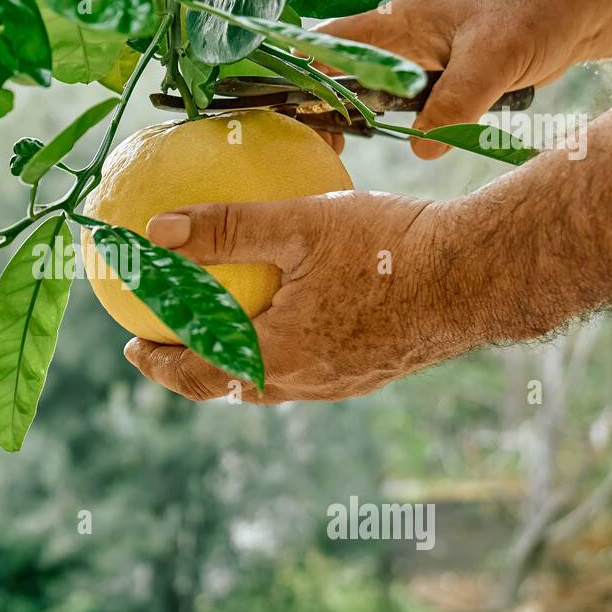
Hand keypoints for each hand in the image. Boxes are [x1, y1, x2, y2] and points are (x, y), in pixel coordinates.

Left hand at [124, 192, 478, 402]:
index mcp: (275, 356)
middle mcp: (305, 383)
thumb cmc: (389, 246)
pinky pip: (310, 371)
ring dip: (237, 367)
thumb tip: (155, 232)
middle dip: (191, 372)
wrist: (480, 276)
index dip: (159, 363)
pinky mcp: (374, 371)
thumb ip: (224, 227)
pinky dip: (280, 356)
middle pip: (230, 388)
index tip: (131, 347)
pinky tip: (293, 322)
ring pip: (272, 384)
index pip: (197, 372)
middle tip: (164, 350)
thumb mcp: (299, 223)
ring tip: (221, 341)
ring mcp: (343, 383)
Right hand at [317, 0, 588, 157]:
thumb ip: (455, 103)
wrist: (583, 2)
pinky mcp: (440, 76)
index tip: (287, 114)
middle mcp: (399, 37)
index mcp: (397, 20)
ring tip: (339, 152)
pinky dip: (396, 124)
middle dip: (323, 107)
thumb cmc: (537, 11)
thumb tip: (419, 150)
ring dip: (359, 119)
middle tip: (318, 149)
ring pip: (372, 91)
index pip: (327, 43)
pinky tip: (396, 147)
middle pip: (339, 72)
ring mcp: (418, 57)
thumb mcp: (495, 58)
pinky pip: (405, 104)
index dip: (299, 73)